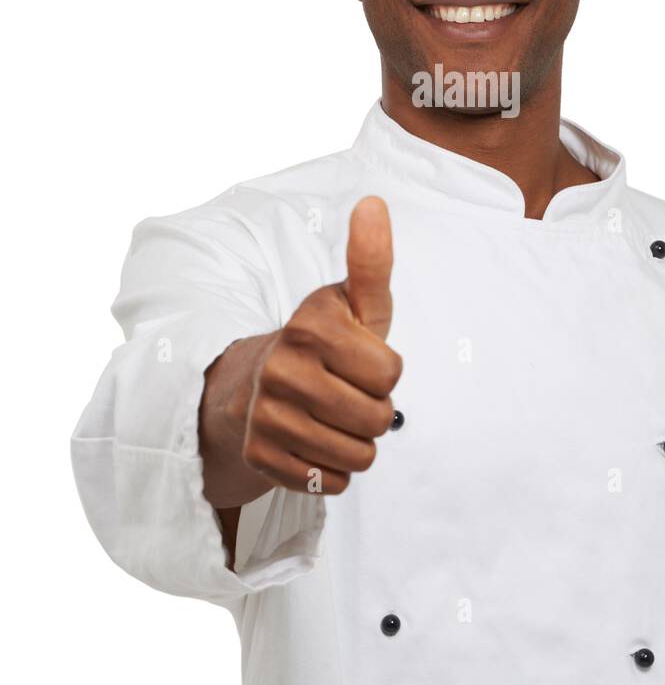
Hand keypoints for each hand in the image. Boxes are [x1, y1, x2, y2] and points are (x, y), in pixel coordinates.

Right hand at [241, 196, 400, 495]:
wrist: (253, 386)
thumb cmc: (323, 342)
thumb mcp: (351, 302)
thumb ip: (370, 260)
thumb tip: (373, 202)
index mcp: (309, 327)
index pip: (390, 374)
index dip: (385, 371)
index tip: (359, 358)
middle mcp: (281, 370)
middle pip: (377, 419)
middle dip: (374, 411)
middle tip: (346, 392)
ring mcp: (266, 417)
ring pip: (358, 457)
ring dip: (356, 443)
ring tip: (332, 417)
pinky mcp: (260, 458)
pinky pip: (330, 482)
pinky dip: (331, 469)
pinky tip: (312, 441)